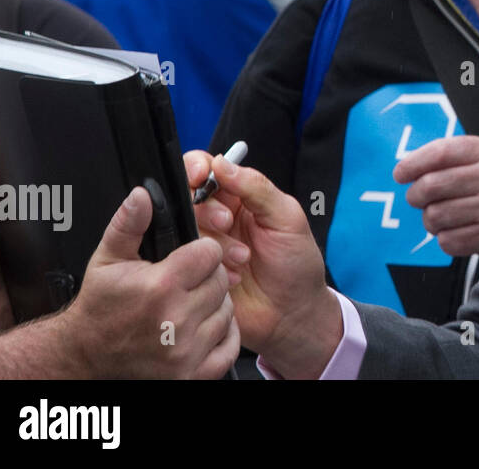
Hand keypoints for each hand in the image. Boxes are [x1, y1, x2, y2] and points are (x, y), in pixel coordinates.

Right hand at [62, 185, 238, 378]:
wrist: (87, 353)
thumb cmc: (99, 306)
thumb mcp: (108, 259)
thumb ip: (129, 223)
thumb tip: (142, 194)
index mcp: (160, 287)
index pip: (210, 253)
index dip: (202, 250)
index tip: (190, 256)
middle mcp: (176, 320)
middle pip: (221, 280)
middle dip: (208, 275)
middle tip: (188, 281)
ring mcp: (185, 351)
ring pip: (227, 311)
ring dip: (214, 305)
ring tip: (190, 303)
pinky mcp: (190, 373)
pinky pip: (229, 346)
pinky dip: (223, 335)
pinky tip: (204, 326)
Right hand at [184, 150, 342, 378]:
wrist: (291, 315)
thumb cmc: (296, 264)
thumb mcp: (287, 219)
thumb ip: (257, 188)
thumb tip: (221, 163)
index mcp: (240, 197)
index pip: (205, 169)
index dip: (195, 168)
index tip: (198, 176)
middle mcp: (216, 218)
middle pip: (188, 197)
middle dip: (206, 209)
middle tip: (227, 223)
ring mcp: (202, 246)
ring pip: (183, 229)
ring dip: (213, 243)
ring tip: (243, 259)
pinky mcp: (192, 273)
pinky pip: (182, 261)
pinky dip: (207, 267)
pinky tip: (232, 278)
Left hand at [393, 135, 478, 256]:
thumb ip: (448, 157)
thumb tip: (403, 171)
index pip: (441, 153)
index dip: (413, 163)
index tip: (400, 173)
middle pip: (430, 186)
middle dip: (416, 194)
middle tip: (419, 196)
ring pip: (434, 216)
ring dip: (430, 218)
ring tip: (442, 214)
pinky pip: (448, 241)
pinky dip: (445, 238)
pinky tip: (456, 229)